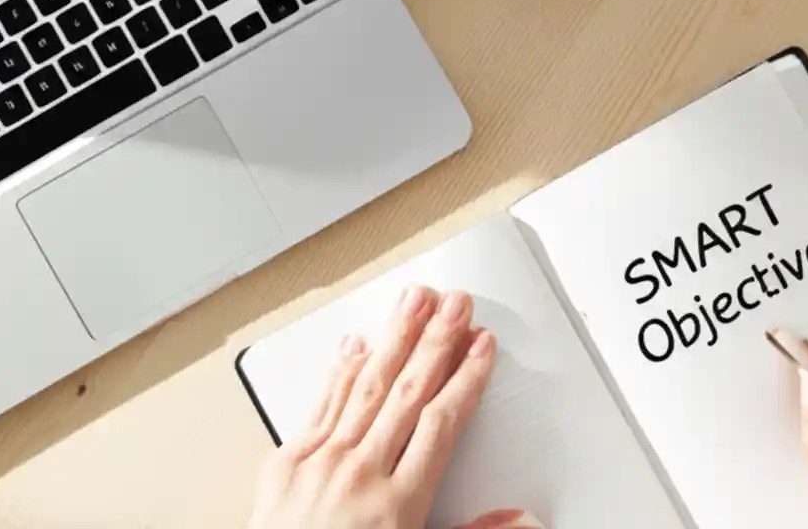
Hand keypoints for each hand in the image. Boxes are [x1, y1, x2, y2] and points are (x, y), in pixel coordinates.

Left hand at [249, 286, 496, 528]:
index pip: (442, 423)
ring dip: (394, 339)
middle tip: (457, 303)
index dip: (466, 379)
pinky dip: (341, 372)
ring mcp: (320, 464)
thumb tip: (521, 519)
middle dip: (437, 342)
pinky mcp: (286, 462)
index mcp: (398, 505)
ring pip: (367, 387)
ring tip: (414, 301)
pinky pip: (321, 406)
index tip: (482, 346)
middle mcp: (359, 475)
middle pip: (408, 393)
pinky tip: (356, 342)